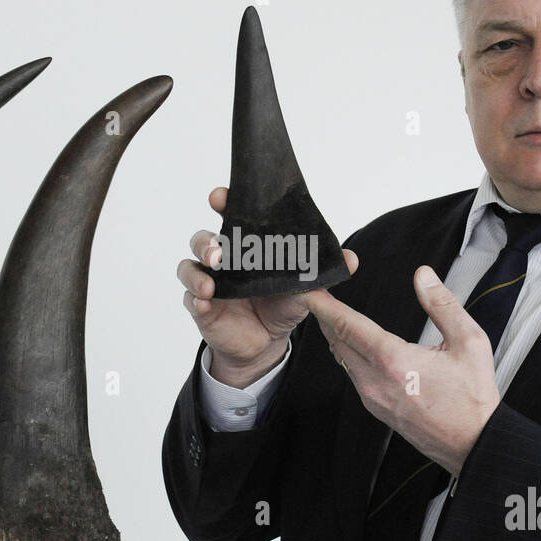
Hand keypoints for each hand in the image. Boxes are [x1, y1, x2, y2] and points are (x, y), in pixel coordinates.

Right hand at [177, 185, 358, 387]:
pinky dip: (195, 298)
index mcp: (246, 245)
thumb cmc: (282, 304)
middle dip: (206, 242)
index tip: (221, 196)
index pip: (229, 215)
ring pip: (189, 267)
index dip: (223, 202)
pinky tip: (205, 302)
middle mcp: (223, 259)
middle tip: (219, 252)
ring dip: (197, 272)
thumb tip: (351, 260)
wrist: (269, 343)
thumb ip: (321, 272)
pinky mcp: (202, 307)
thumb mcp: (305, 287)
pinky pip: (190, 299)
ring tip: (210, 284)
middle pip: (202, 239)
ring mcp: (209, 282)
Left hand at [305, 265, 498, 475]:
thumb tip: (423, 276)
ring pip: (341, 359)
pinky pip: (352, 374)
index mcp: (393, 361)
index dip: (324, 304)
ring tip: (333, 314)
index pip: (347, 325)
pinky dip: (347, 354)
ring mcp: (372, 397)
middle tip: (319, 294)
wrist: (473, 443)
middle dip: (325, 315)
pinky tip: (354, 343)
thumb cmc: (473, 397)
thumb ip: (442, 304)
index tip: (311, 290)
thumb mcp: (469, 341)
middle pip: (336, 340)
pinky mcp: (374, 408)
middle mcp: (375, 381)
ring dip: (335, 335)